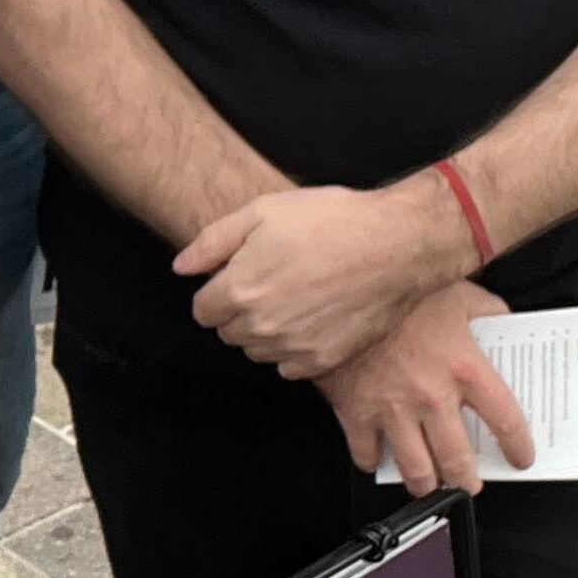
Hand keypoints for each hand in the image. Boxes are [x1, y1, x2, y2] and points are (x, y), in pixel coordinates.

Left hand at [177, 177, 473, 376]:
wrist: (397, 243)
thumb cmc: (331, 220)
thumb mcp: (264, 211)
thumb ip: (213, 242)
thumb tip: (181, 268)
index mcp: (240, 290)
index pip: (203, 311)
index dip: (219, 291)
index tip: (242, 276)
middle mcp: (262, 326)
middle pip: (229, 333)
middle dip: (241, 311)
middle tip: (274, 281)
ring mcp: (293, 347)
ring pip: (258, 351)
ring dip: (266, 332)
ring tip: (296, 297)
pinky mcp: (324, 360)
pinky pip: (290, 366)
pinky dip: (295, 349)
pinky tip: (314, 319)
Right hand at [316, 282, 533, 496]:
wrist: (340, 291)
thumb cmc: (399, 293)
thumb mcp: (457, 292)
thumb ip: (487, 311)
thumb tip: (504, 323)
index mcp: (465, 369)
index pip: (505, 421)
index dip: (518, 447)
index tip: (520, 457)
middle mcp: (432, 397)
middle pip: (458, 460)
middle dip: (467, 480)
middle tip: (469, 483)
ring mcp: (392, 410)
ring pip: (415, 469)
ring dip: (426, 483)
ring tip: (430, 484)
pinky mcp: (356, 412)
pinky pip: (366, 454)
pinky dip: (374, 462)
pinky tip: (379, 458)